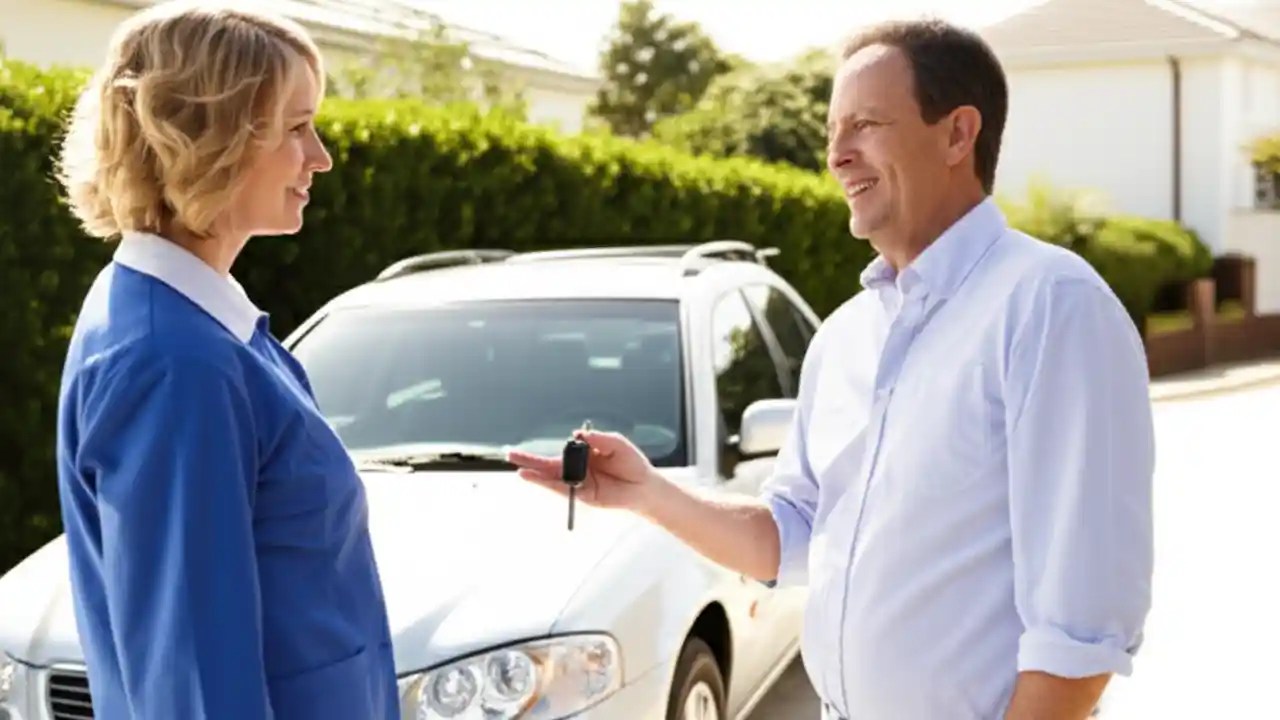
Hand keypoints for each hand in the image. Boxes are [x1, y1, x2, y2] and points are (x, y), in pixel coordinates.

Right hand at [506, 430, 661, 511]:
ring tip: (519, 470)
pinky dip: (548, 484)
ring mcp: (578, 482)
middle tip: (510, 455)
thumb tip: (577, 434)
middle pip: (550, 464)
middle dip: (530, 460)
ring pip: (552, 477)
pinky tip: (535, 478)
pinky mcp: (582, 495)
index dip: (565, 446)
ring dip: (535, 474)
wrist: (645, 486)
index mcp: (585, 454)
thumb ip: (598, 438)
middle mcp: (578, 469)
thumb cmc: (632, 463)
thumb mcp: (616, 444)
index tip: (575, 439)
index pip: (566, 450)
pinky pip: (562, 489)